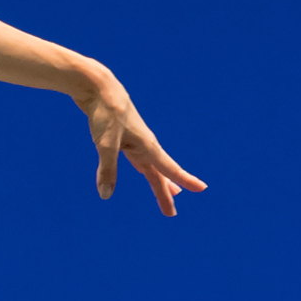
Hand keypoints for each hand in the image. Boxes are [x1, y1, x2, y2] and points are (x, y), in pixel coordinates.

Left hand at [73, 65, 205, 216]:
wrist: (98, 87)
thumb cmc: (105, 113)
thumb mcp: (105, 144)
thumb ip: (107, 169)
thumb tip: (105, 194)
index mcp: (146, 146)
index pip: (168, 168)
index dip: (185, 180)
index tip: (202, 188)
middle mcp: (144, 144)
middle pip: (157, 173)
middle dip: (164, 193)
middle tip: (170, 213)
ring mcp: (134, 139)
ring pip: (149, 166)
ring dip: (158, 180)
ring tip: (170, 192)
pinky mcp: (123, 136)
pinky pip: (137, 157)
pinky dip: (143, 167)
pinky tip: (141, 168)